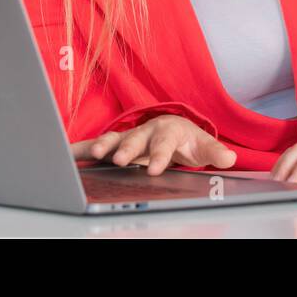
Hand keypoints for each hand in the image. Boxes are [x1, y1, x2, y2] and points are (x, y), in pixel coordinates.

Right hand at [69, 114, 236, 175]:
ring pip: (115, 139)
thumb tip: (230, 158)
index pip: (165, 143)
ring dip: (104, 146)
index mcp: (168, 131)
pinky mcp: (117, 144)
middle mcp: (146, 131)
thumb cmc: (187, 139)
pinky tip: (66, 154)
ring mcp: (130, 137)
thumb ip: (215, 153)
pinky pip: (96, 145)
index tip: (154, 168)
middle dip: (128, 149)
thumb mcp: (203, 146)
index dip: (159, 155)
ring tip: (94, 155)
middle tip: (121, 160)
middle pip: (136, 139)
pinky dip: (81, 149)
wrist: (174, 128)